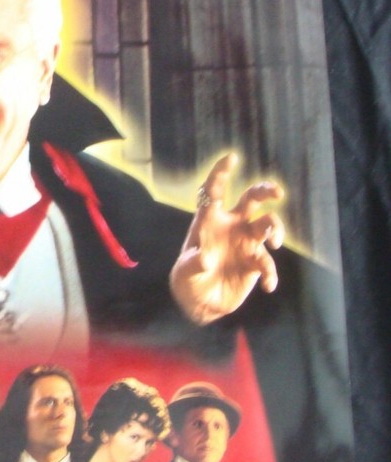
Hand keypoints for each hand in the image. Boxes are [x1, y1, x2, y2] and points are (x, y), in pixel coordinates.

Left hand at [169, 152, 284, 324]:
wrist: (201, 303)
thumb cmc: (188, 281)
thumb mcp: (185, 273)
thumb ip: (194, 264)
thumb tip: (206, 259)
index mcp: (209, 222)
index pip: (214, 192)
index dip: (221, 173)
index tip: (232, 158)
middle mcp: (231, 226)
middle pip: (252, 199)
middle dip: (265, 190)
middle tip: (277, 194)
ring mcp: (245, 242)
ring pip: (268, 223)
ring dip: (276, 230)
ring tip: (274, 244)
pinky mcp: (255, 262)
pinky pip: (268, 262)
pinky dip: (271, 273)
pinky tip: (268, 286)